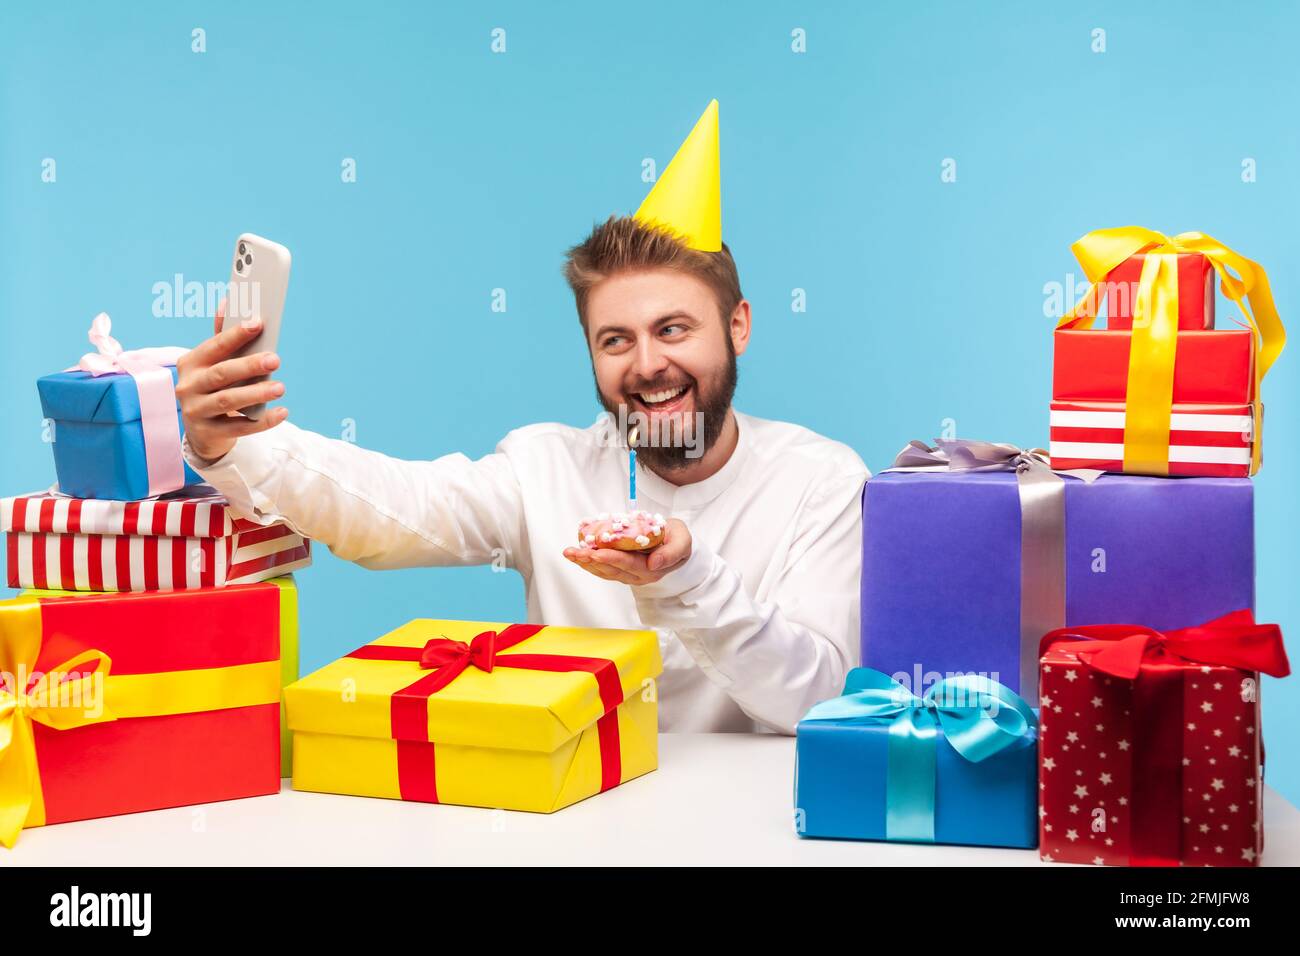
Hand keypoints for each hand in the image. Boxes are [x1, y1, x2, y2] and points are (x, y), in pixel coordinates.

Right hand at [176, 298, 288, 461]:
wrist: (201, 431)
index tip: (258, 323)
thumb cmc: (212, 388)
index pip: (214, 346)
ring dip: (256, 393)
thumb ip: (221, 338)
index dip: (235, 335)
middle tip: (276, 359)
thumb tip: (227, 302)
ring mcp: (196, 411)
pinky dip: (262, 421)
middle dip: (249, 365)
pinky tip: (282, 412)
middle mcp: (188, 386)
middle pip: (221, 374)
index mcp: (190, 363)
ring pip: (228, 401)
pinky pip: (239, 427)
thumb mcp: (212, 364)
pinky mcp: (208, 433)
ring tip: (281, 387)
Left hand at [562, 518, 691, 585]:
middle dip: (591, 560)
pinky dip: (588, 562)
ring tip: (570, 553)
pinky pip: (602, 569)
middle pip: (611, 569)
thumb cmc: (678, 539)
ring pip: (603, 571)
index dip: (612, 558)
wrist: (676, 543)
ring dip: (585, 562)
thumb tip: (654, 564)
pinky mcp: (621, 570)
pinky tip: (576, 555)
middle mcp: (638, 575)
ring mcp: (628, 574)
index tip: (597, 552)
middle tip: (574, 552)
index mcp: (652, 569)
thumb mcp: (683, 541)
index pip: (629, 564)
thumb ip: (671, 553)